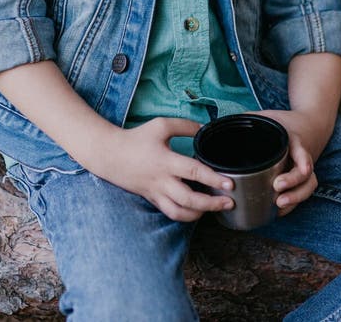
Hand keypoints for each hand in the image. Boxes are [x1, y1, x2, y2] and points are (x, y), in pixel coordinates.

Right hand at [100, 117, 234, 222]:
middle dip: (212, 204)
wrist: (110, 155)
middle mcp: (162, 181)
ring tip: (215, 208)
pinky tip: (197, 210)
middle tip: (229, 202)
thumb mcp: (161, 125)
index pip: (194, 172)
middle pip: (189, 200)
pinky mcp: (153, 199)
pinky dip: (186, 215)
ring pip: (180, 213)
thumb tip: (204, 129)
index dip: (213, 179)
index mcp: (166, 161)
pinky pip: (171, 213)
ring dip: (200, 214)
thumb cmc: (137, 138)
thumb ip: (184, 126)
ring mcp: (157, 193)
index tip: (230, 184)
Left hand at [255, 109, 328, 215]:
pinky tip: (278, 211)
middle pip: (306, 175)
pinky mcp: (301, 179)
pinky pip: (302, 193)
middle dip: (294, 185)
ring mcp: (303, 169)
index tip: (294, 174)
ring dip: (296, 198)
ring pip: (308, 186)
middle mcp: (302, 156)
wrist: (309, 125)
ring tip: (278, 206)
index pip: (302, 152)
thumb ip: (246, 119)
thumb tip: (219, 124)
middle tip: (276, 190)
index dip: (302, 163)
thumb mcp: (266, 117)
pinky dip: (293, 203)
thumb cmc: (282, 122)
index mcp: (293, 140)